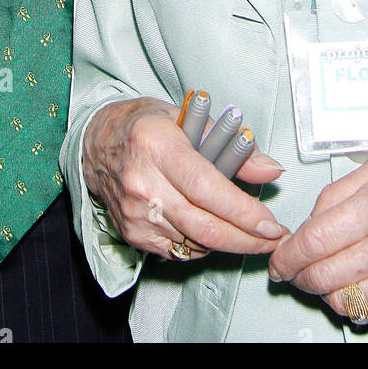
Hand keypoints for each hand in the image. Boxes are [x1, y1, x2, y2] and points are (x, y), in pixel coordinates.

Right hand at [82, 96, 288, 259]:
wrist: (94, 143)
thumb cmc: (144, 125)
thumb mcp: (188, 118)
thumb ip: (233, 146)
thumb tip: (271, 169)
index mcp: (157, 145)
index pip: (206, 187)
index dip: (243, 211)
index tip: (270, 223)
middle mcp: (142, 183)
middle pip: (203, 225)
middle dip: (246, 239)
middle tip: (272, 240)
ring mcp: (135, 213)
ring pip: (194, 242)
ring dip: (228, 242)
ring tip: (248, 232)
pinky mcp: (131, 233)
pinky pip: (178, 250)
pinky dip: (201, 244)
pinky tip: (212, 229)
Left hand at [267, 151, 367, 322]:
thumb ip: (338, 192)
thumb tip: (308, 224)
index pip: (315, 241)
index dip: (286, 257)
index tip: (277, 261)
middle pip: (322, 277)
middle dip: (298, 277)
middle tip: (293, 271)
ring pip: (343, 302)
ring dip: (323, 293)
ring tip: (324, 276)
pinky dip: (353, 302)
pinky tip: (355, 283)